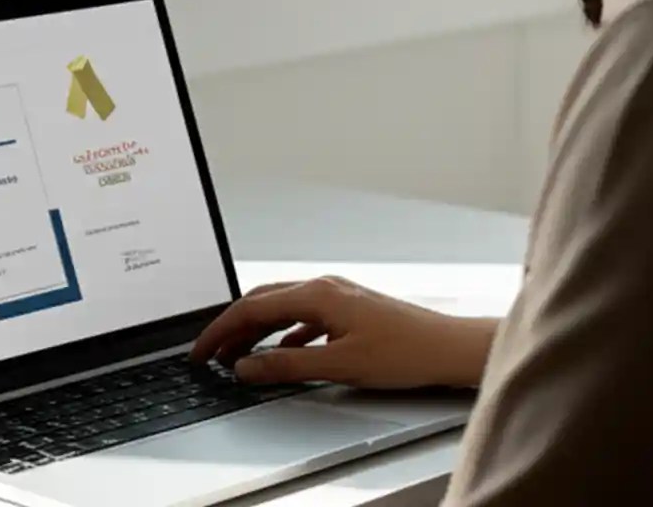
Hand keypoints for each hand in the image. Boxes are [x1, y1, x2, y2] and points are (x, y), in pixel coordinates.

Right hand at [189, 276, 496, 388]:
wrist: (451, 348)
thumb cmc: (406, 352)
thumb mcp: (338, 364)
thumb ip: (287, 365)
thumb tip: (246, 366)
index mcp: (316, 294)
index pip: (251, 308)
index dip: (220, 331)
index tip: (202, 351)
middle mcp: (323, 287)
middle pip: (261, 302)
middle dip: (231, 328)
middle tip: (210, 353)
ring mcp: (337, 296)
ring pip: (281, 309)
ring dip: (255, 331)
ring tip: (237, 355)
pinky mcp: (349, 309)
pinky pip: (302, 317)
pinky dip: (282, 334)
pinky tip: (281, 351)